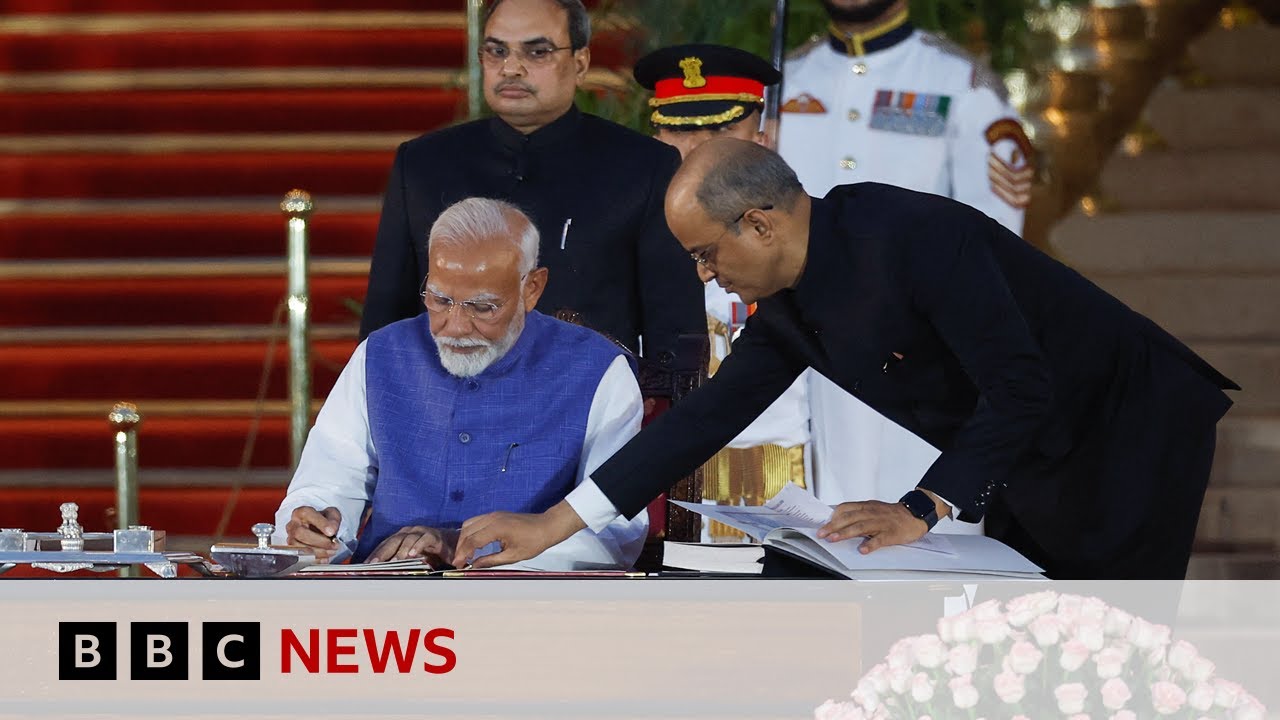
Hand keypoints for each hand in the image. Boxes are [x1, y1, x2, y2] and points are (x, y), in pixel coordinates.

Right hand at [285, 506, 342, 561]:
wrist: (321, 529)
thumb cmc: (324, 520)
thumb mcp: (332, 515)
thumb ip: (333, 520)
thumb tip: (332, 529)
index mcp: (301, 512)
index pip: (307, 514)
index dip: (320, 524)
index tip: (331, 532)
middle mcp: (293, 525)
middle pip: (300, 533)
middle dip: (320, 541)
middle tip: (333, 544)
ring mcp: (291, 538)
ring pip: (299, 547)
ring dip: (318, 552)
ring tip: (331, 551)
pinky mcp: (293, 551)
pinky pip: (300, 557)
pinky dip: (315, 559)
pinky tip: (325, 558)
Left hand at [366, 526, 458, 565]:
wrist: (451, 544)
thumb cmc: (429, 552)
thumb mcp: (412, 558)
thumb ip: (400, 562)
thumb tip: (382, 573)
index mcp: (401, 537)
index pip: (385, 545)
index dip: (375, 554)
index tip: (365, 566)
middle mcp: (409, 532)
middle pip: (393, 541)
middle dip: (382, 552)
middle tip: (374, 564)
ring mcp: (421, 532)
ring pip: (407, 539)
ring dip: (400, 551)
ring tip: (394, 561)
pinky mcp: (433, 536)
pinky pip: (424, 539)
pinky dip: (417, 546)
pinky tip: (412, 555)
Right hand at [453, 501, 585, 567]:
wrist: (547, 526)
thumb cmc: (534, 542)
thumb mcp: (513, 556)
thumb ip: (491, 561)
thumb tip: (475, 566)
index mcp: (497, 528)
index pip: (472, 541)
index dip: (463, 554)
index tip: (458, 564)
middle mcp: (492, 518)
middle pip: (467, 531)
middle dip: (460, 547)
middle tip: (459, 562)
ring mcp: (493, 515)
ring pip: (469, 524)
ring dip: (464, 539)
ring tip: (466, 555)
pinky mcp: (496, 515)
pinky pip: (477, 522)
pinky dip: (471, 532)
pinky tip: (475, 545)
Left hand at [817, 500, 927, 553]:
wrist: (915, 514)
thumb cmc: (891, 514)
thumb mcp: (873, 509)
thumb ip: (857, 513)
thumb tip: (838, 519)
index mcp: (866, 506)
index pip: (845, 508)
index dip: (833, 516)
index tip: (822, 524)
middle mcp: (872, 513)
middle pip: (849, 517)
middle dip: (833, 526)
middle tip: (821, 534)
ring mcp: (881, 523)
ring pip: (861, 526)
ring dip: (845, 533)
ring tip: (834, 539)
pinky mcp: (891, 533)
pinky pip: (879, 539)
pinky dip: (870, 544)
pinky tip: (862, 550)